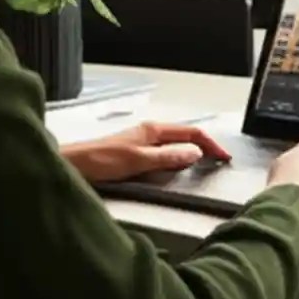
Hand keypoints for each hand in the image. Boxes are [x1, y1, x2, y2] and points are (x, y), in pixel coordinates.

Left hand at [63, 121, 230, 182]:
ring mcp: (141, 141)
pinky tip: (177, 168)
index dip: (210, 143)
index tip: (224, 158)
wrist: (73, 165)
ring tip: (205, 165)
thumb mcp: (138, 160)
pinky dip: (177, 158)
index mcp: (152, 130)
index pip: (191, 132)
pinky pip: (163, 153)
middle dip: (205, 146)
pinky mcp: (134, 153)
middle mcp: (148, 132)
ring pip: (174, 143)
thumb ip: (167, 157)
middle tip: (220, 162)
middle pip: (184, 135)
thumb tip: (195, 153)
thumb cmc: (100, 160)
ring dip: (191, 152)